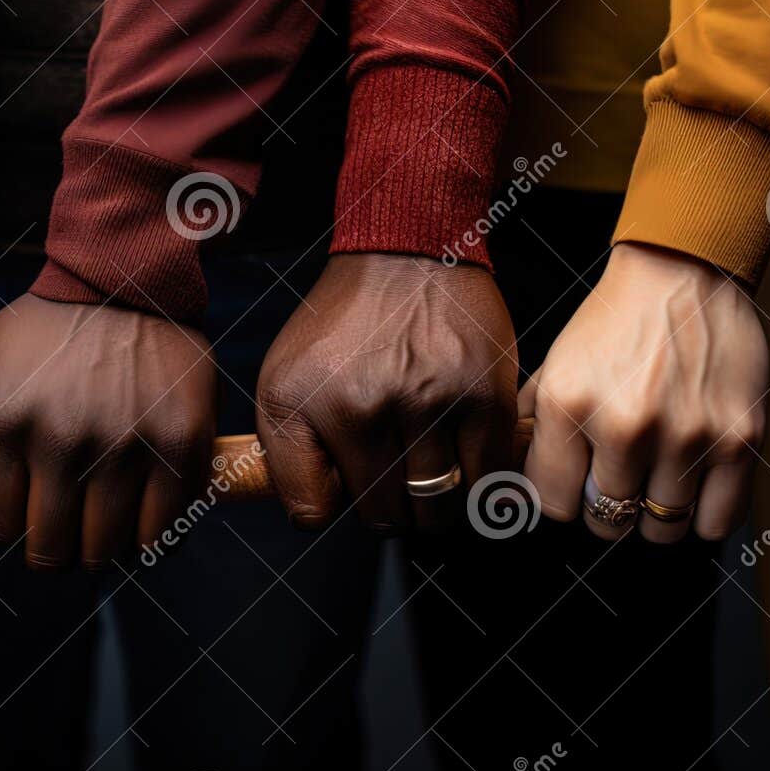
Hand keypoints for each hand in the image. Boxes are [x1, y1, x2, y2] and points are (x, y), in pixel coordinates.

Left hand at [0, 294, 214, 570]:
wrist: (123, 275)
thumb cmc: (50, 324)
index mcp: (7, 423)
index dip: (9, 530)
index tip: (22, 522)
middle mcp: (62, 441)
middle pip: (49, 547)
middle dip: (50, 552)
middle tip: (58, 542)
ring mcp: (124, 446)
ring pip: (103, 548)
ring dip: (97, 551)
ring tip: (96, 538)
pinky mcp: (178, 444)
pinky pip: (158, 528)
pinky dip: (145, 538)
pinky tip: (135, 525)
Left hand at [256, 253, 516, 532]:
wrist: (405, 255)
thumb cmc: (342, 325)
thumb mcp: (282, 380)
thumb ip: (286, 454)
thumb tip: (318, 515)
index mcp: (318, 406)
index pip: (315, 513)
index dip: (329, 500)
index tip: (343, 476)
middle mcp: (374, 407)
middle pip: (385, 516)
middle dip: (386, 503)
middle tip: (390, 469)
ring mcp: (436, 403)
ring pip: (438, 508)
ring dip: (433, 499)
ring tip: (427, 464)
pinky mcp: (488, 397)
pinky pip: (487, 479)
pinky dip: (477, 481)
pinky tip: (463, 456)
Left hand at [523, 242, 766, 541]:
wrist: (682, 272)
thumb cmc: (613, 323)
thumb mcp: (553, 367)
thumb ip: (531, 429)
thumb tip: (510, 489)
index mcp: (569, 405)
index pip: (553, 503)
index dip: (562, 500)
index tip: (571, 489)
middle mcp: (625, 426)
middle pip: (606, 520)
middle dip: (605, 509)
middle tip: (614, 484)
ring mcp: (687, 436)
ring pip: (661, 527)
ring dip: (653, 516)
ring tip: (652, 485)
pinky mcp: (741, 440)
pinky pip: (717, 522)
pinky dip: (702, 519)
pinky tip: (691, 492)